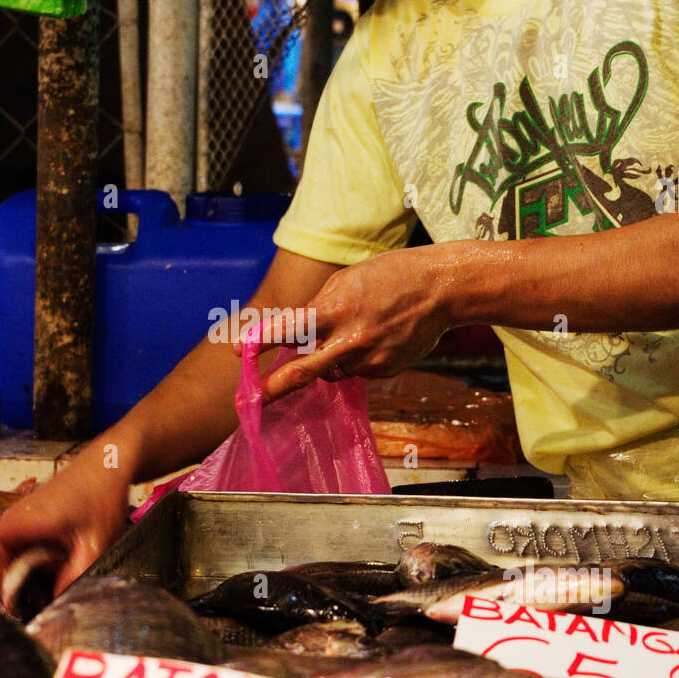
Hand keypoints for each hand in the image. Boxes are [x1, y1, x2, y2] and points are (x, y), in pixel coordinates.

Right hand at [0, 448, 129, 603]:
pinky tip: (40, 577)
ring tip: (26, 595)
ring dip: (7, 572)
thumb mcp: (96, 541)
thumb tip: (58, 601)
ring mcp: (21, 518)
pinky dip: (19, 563)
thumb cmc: (101, 493)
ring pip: (0, 550)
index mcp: (26, 519)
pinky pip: (13, 545)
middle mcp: (16, 517)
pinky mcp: (29, 520)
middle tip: (14, 604)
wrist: (108, 464)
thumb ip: (77, 572)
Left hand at [243, 247, 453, 401]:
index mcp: (336, 310)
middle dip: (273, 387)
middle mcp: (350, 340)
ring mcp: (369, 360)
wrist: (442, 289)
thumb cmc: (390, 276)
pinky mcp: (384, 371)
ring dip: (329, 358)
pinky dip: (356, 358)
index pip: (289, 329)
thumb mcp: (346, 280)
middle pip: (303, 371)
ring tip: (356, 330)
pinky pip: (356, 370)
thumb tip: (300, 333)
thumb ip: (320, 308)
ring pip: (332, 370)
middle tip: (249, 401)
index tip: (236, 350)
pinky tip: (376, 336)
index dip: (260, 341)